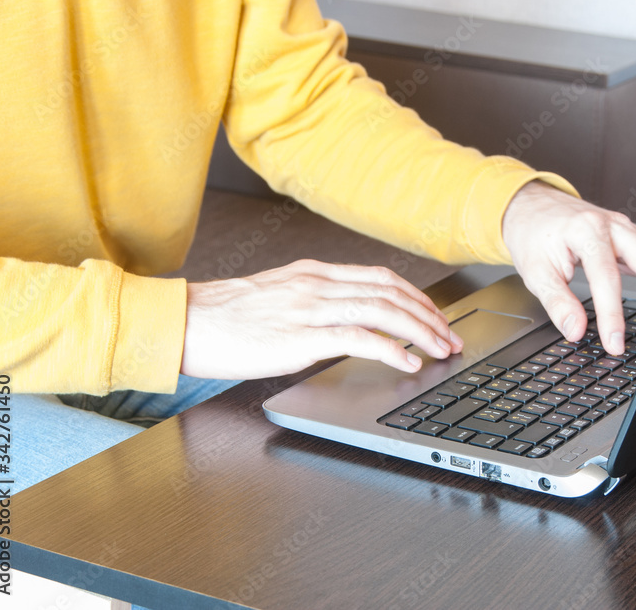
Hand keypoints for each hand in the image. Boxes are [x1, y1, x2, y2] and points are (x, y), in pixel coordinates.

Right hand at [180, 259, 463, 378]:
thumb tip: (350, 321)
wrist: (185, 323)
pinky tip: (407, 362)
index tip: (436, 316)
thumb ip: (316, 302)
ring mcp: (310, 308)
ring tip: (439, 350)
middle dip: (429, 316)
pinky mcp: (300, 337)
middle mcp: (318, 285)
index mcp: (314, 274)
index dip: (416, 297)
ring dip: (420, 332)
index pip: (381, 278)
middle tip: (450, 337)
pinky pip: (358, 339)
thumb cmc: (226, 317)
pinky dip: (391, 350)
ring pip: (382, 311)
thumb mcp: (279, 297)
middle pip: (390, 292)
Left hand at [502, 182, 635, 354]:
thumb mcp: (535, 271)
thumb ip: (557, 302)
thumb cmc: (534, 234)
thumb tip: (575, 331)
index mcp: (586, 230)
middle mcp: (614, 226)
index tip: (614, 343)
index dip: (613, 315)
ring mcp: (629, 230)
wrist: (534, 207)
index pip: (608, 277)